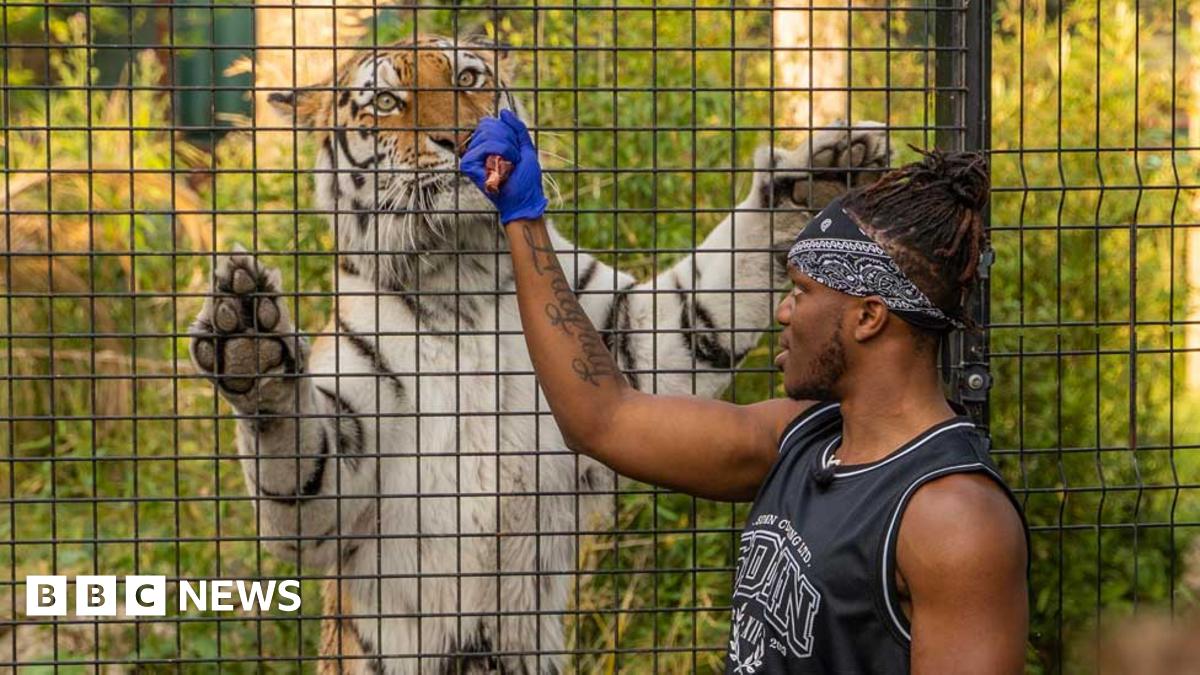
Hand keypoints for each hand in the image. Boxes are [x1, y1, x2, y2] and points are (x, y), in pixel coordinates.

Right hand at [461, 109, 547, 223]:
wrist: (524, 201)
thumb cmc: (525, 180)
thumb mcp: (526, 148)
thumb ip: (517, 129)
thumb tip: (503, 111)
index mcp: (486, 145)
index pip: (490, 122)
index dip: (508, 133)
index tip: (516, 152)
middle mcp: (475, 150)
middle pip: (488, 125)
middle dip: (508, 140)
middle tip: (514, 160)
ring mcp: (470, 157)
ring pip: (488, 134)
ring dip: (508, 148)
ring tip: (510, 165)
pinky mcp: (468, 166)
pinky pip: (485, 146)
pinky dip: (501, 153)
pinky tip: (503, 168)